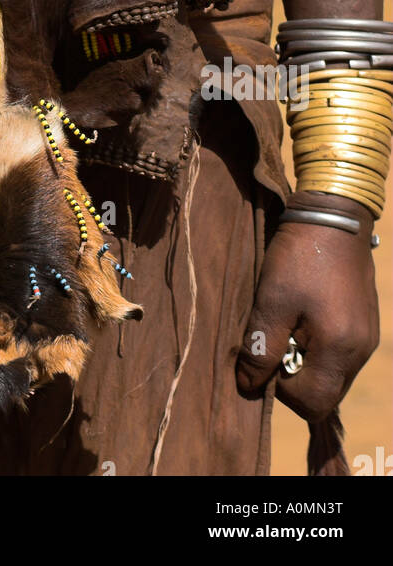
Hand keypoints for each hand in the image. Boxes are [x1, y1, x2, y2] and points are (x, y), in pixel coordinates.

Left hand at [236, 195, 378, 421]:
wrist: (333, 214)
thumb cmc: (299, 256)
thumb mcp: (272, 299)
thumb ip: (262, 346)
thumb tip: (249, 384)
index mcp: (340, 348)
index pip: (313, 403)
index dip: (283, 391)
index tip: (266, 358)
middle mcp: (361, 350)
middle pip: (327, 393)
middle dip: (295, 379)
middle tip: (275, 340)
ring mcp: (367, 337)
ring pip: (334, 374)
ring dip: (307, 362)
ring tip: (288, 323)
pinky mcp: (366, 322)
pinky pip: (341, 353)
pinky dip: (320, 347)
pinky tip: (303, 315)